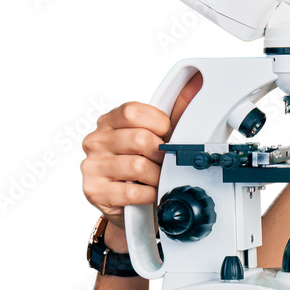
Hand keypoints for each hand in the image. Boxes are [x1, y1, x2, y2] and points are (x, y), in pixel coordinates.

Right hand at [80, 72, 202, 234]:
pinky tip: (150, 193)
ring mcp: (92, 166)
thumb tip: (196, 83)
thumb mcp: (157, 138)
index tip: (165, 136)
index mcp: (109, 122)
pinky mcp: (95, 191)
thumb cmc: (143, 168)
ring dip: (158, 177)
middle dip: (161, 155)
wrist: (130, 206)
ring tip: (157, 180)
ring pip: (139, 166)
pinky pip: (134, 192)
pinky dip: (150, 195)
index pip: (133, 112)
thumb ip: (175, 112)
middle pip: (139, 139)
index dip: (158, 125)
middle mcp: (96, 141)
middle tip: (164, 163)